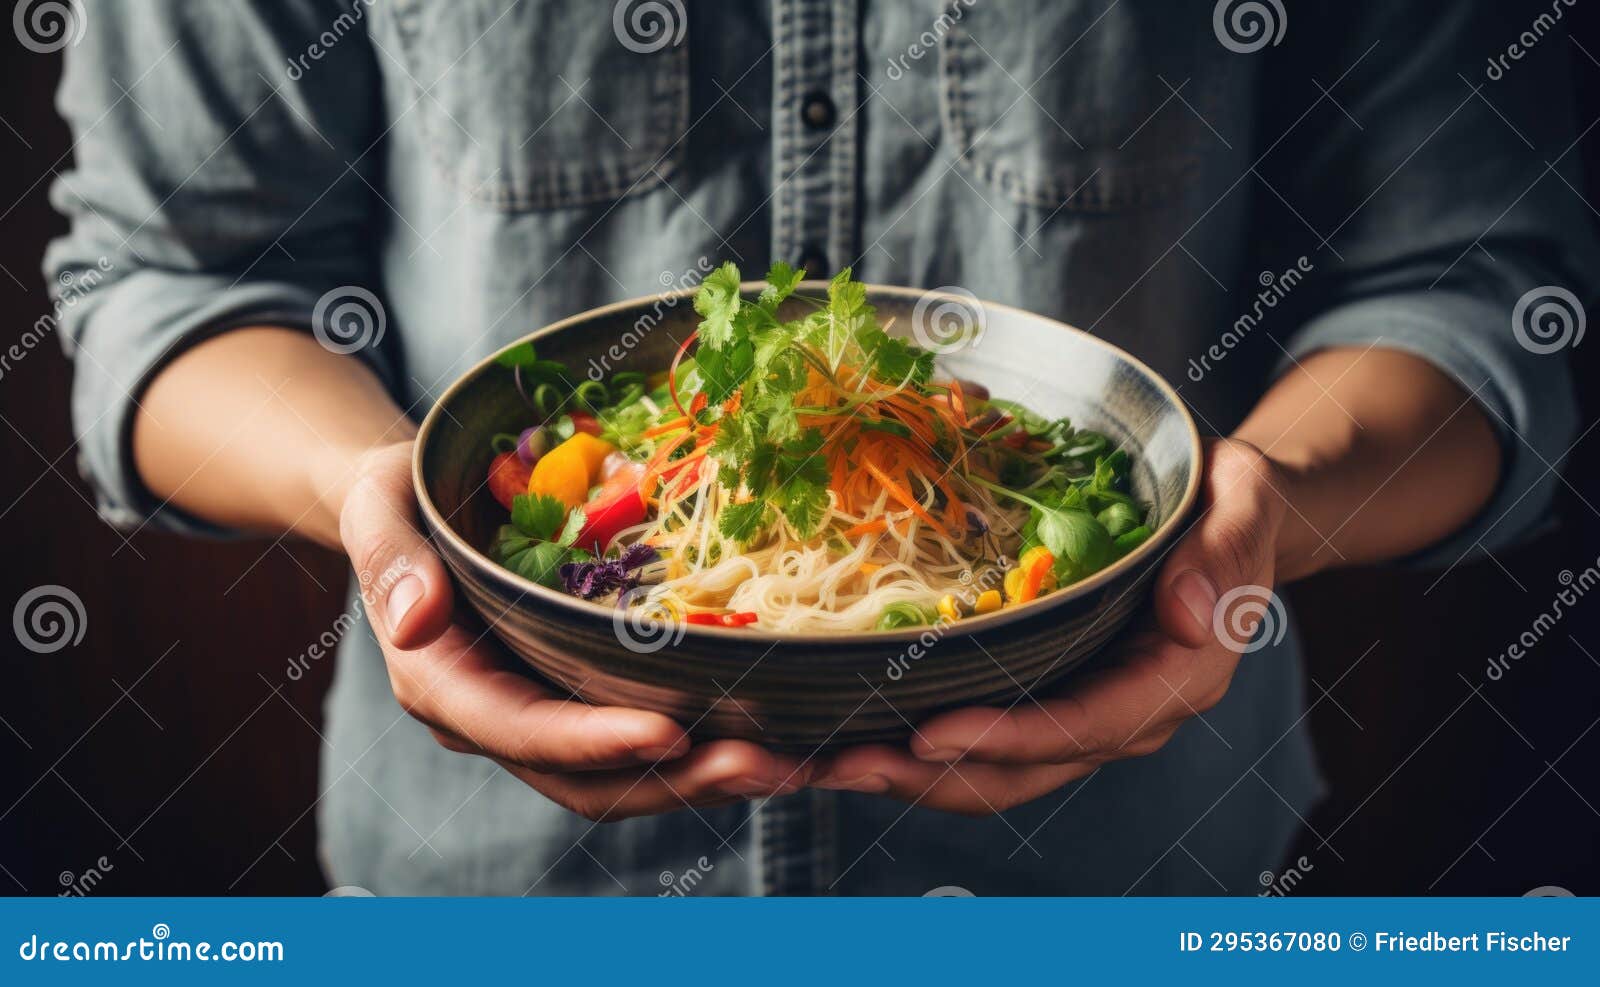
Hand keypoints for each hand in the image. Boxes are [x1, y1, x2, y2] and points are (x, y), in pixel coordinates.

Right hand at [338, 442, 812, 820]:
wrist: (414, 505)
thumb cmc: (399, 494)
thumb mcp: (379, 506)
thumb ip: (391, 561)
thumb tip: (415, 620)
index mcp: (446, 683)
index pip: (523, 731)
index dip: (594, 742)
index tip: (670, 734)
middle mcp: (500, 717)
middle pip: (593, 780)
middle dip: (683, 780)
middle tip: (774, 763)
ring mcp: (550, 714)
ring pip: (635, 776)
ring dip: (719, 777)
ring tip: (808, 763)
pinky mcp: (590, 697)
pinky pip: (655, 740)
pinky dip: (721, 744)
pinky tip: (796, 736)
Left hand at [809, 439, 1287, 814]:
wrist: (1219, 519)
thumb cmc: (1228, 505)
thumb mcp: (1244, 505)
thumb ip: (1226, 552)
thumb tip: (1187, 607)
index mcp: (1172, 679)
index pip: (1083, 726)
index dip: (1006, 739)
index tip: (929, 734)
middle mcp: (1118, 716)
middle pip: (1015, 772)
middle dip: (919, 776)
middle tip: (830, 762)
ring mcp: (1071, 713)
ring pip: (980, 772)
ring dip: (892, 772)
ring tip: (806, 760)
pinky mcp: (1034, 698)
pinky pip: (967, 739)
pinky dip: (898, 743)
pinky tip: (832, 732)